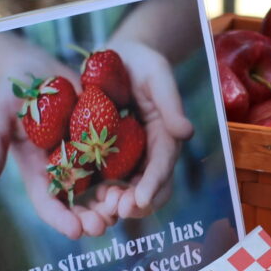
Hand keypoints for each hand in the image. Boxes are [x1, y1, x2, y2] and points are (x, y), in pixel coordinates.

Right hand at [0, 65, 117, 239]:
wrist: (34, 70)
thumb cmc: (9, 94)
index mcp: (37, 172)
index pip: (47, 204)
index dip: (61, 219)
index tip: (77, 231)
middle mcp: (62, 171)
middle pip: (78, 205)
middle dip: (90, 218)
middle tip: (104, 226)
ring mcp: (83, 158)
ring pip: (101, 189)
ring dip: (112, 203)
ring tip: (125, 209)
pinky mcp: (101, 142)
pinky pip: (117, 162)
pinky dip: (127, 176)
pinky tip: (140, 183)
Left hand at [103, 38, 194, 219]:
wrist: (119, 57)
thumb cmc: (141, 63)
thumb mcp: (158, 75)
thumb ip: (171, 103)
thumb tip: (188, 133)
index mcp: (166, 136)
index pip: (163, 165)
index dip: (153, 184)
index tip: (140, 200)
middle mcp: (150, 152)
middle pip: (149, 187)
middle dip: (136, 203)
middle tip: (116, 211)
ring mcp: (129, 156)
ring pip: (127, 190)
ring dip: (116, 204)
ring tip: (100, 213)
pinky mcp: (107, 155)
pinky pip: (104, 179)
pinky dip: (97, 194)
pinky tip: (82, 201)